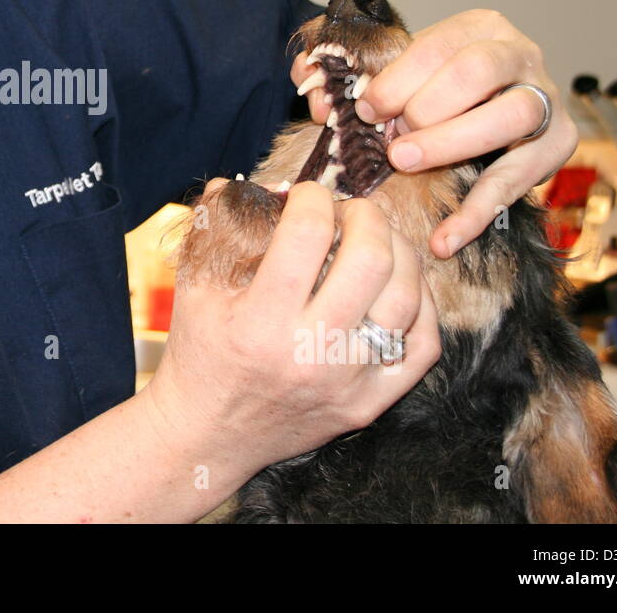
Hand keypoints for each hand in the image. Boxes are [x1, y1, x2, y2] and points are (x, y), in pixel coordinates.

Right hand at [144, 182, 439, 474]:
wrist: (206, 435)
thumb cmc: (199, 353)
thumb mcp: (193, 287)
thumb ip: (212, 226)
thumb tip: (236, 180)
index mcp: (259, 321)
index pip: (307, 234)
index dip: (312, 198)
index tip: (305, 195)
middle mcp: (308, 353)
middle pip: (370, 261)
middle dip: (366, 217)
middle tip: (351, 212)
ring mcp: (346, 383)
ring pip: (406, 299)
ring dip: (400, 253)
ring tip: (379, 241)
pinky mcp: (368, 405)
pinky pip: (422, 347)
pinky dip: (420, 306)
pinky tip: (398, 287)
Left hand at [290, 8, 578, 259]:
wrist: (485, 112)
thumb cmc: (432, 90)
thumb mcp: (393, 71)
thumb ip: (345, 73)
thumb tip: (307, 77)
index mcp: (477, 27)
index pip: (437, 46)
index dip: (395, 81)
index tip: (366, 110)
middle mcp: (519, 55)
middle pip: (478, 72)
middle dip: (425, 110)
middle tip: (390, 142)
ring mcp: (545, 100)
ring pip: (511, 116)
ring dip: (451, 144)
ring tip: (406, 164)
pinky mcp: (556, 147)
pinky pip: (518, 181)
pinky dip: (476, 213)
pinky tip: (442, 240)